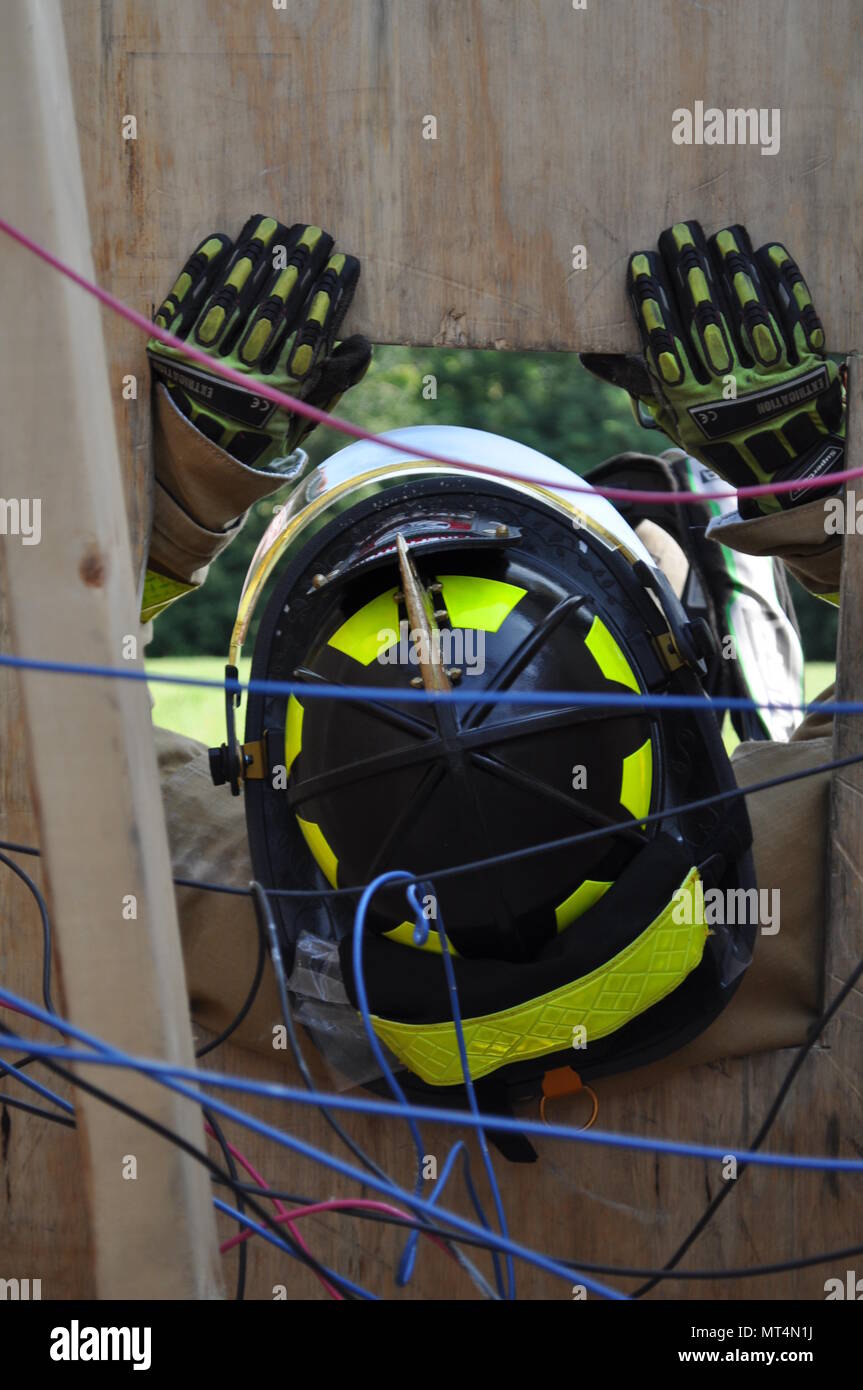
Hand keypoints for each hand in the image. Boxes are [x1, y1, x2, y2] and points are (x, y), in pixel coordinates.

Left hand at [147, 214, 370, 468]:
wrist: (198, 458)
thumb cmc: (260, 432)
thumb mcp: (304, 416)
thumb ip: (333, 381)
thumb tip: (361, 343)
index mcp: (280, 394)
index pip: (313, 331)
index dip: (331, 294)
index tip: (345, 262)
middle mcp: (242, 375)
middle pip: (276, 307)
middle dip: (299, 264)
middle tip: (315, 233)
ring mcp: (203, 359)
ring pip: (233, 297)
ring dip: (253, 255)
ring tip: (271, 226)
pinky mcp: (169, 349)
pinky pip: (187, 301)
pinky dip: (203, 268)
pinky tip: (222, 241)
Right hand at [582, 221, 844, 516]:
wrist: (785, 465)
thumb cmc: (718, 435)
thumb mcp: (672, 416)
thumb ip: (636, 380)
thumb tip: (586, 355)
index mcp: (691, 403)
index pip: (664, 342)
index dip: (651, 299)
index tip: (641, 262)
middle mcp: (729, 390)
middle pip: (706, 320)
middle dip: (690, 270)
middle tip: (678, 232)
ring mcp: (772, 377)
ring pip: (749, 313)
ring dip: (734, 268)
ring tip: (721, 234)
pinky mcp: (807, 366)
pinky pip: (795, 318)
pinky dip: (782, 282)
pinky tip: (767, 253)